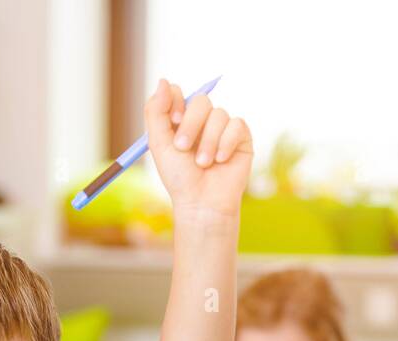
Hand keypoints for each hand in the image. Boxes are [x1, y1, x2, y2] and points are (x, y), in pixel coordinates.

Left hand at [145, 79, 251, 218]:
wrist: (202, 202)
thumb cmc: (180, 178)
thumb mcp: (159, 144)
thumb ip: (156, 112)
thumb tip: (163, 80)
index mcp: (181, 121)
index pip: (179, 93)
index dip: (176, 103)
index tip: (173, 122)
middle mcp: (203, 121)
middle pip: (200, 100)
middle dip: (191, 124)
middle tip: (183, 148)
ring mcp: (223, 128)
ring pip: (219, 114)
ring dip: (208, 141)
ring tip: (203, 164)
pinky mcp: (241, 137)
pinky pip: (236, 125)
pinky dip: (226, 143)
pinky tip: (221, 161)